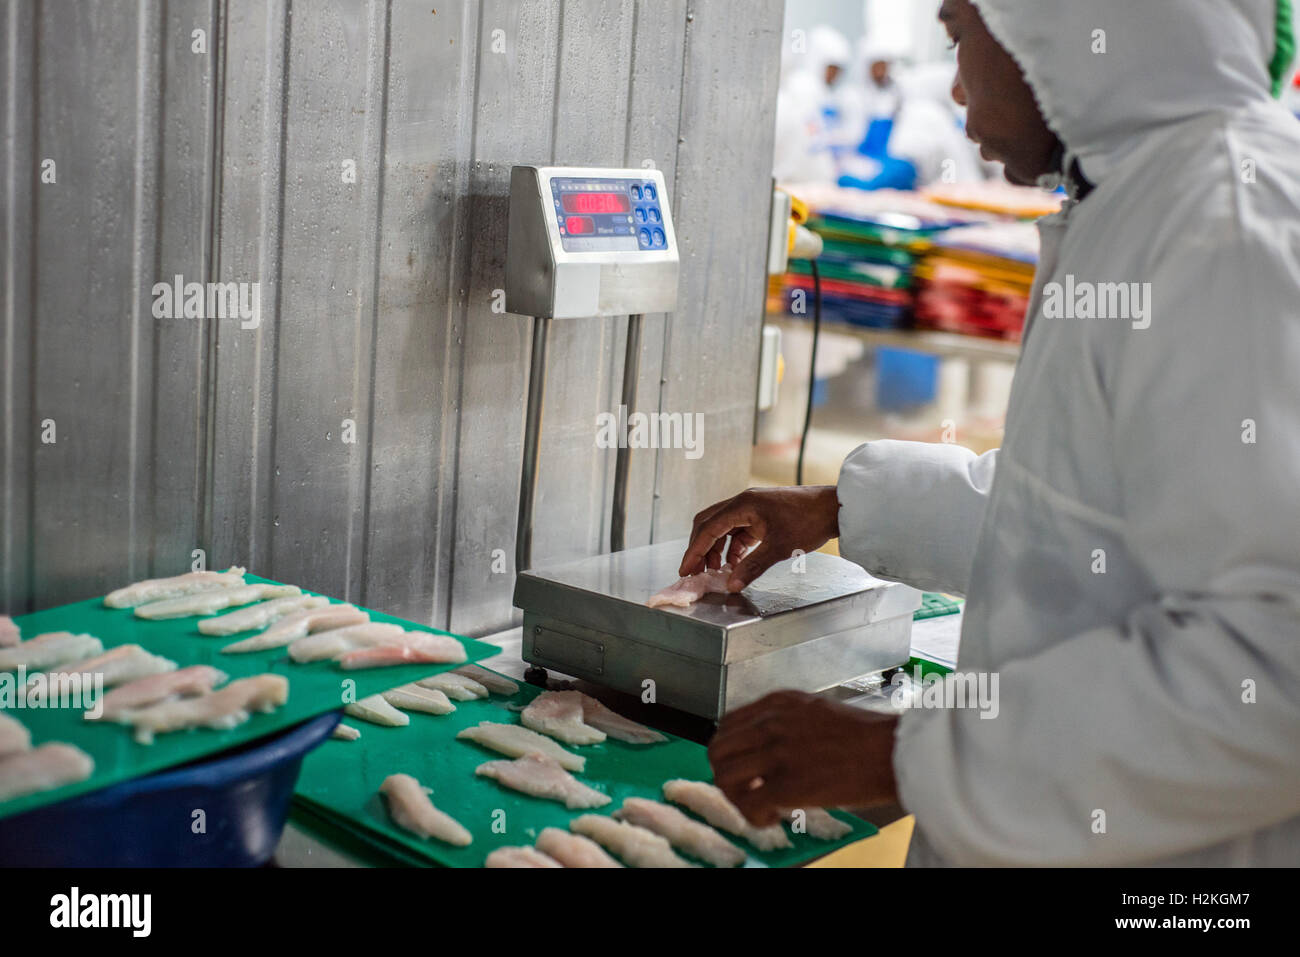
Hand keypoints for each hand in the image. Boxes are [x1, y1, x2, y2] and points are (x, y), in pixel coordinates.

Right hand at [678, 486, 840, 590]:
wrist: (834, 508)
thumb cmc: (809, 521)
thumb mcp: (779, 548)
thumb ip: (752, 567)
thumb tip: (732, 584)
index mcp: (743, 505)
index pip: (708, 528)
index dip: (694, 551)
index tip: (685, 569)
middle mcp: (743, 503)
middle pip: (709, 524)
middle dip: (700, 548)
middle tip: (694, 571)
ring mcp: (752, 508)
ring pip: (723, 528)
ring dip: (716, 549)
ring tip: (715, 571)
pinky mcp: (761, 515)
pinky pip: (738, 531)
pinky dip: (732, 547)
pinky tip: (734, 563)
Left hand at [708, 690, 898, 825]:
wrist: (893, 750)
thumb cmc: (866, 736)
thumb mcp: (816, 710)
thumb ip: (786, 721)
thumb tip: (768, 746)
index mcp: (778, 702)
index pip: (726, 724)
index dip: (729, 751)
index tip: (743, 767)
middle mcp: (771, 722)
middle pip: (717, 750)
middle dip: (726, 774)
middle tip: (747, 790)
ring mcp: (777, 752)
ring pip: (724, 776)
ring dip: (737, 798)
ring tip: (761, 806)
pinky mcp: (788, 784)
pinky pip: (748, 804)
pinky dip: (754, 817)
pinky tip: (774, 817)